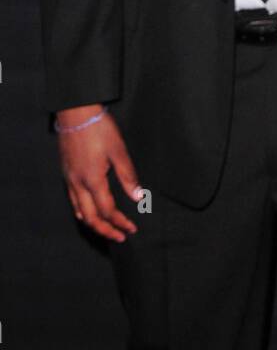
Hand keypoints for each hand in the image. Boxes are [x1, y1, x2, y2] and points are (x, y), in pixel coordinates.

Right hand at [56, 105, 141, 242]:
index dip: (120, 222)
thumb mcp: (119, 151)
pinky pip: (73, 200)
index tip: (132, 228)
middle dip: (106, 230)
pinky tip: (89, 211)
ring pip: (79, 211)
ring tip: (107, 229)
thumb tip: (137, 197)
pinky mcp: (66, 173)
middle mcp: (78, 184)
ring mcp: (69, 179)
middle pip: (91, 218)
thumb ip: (128, 176)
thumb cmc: (99, 129)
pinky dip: (82, 212)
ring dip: (93, 224)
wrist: (76, 112)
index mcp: (93, 180)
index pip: (107, 211)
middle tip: (120, 237)